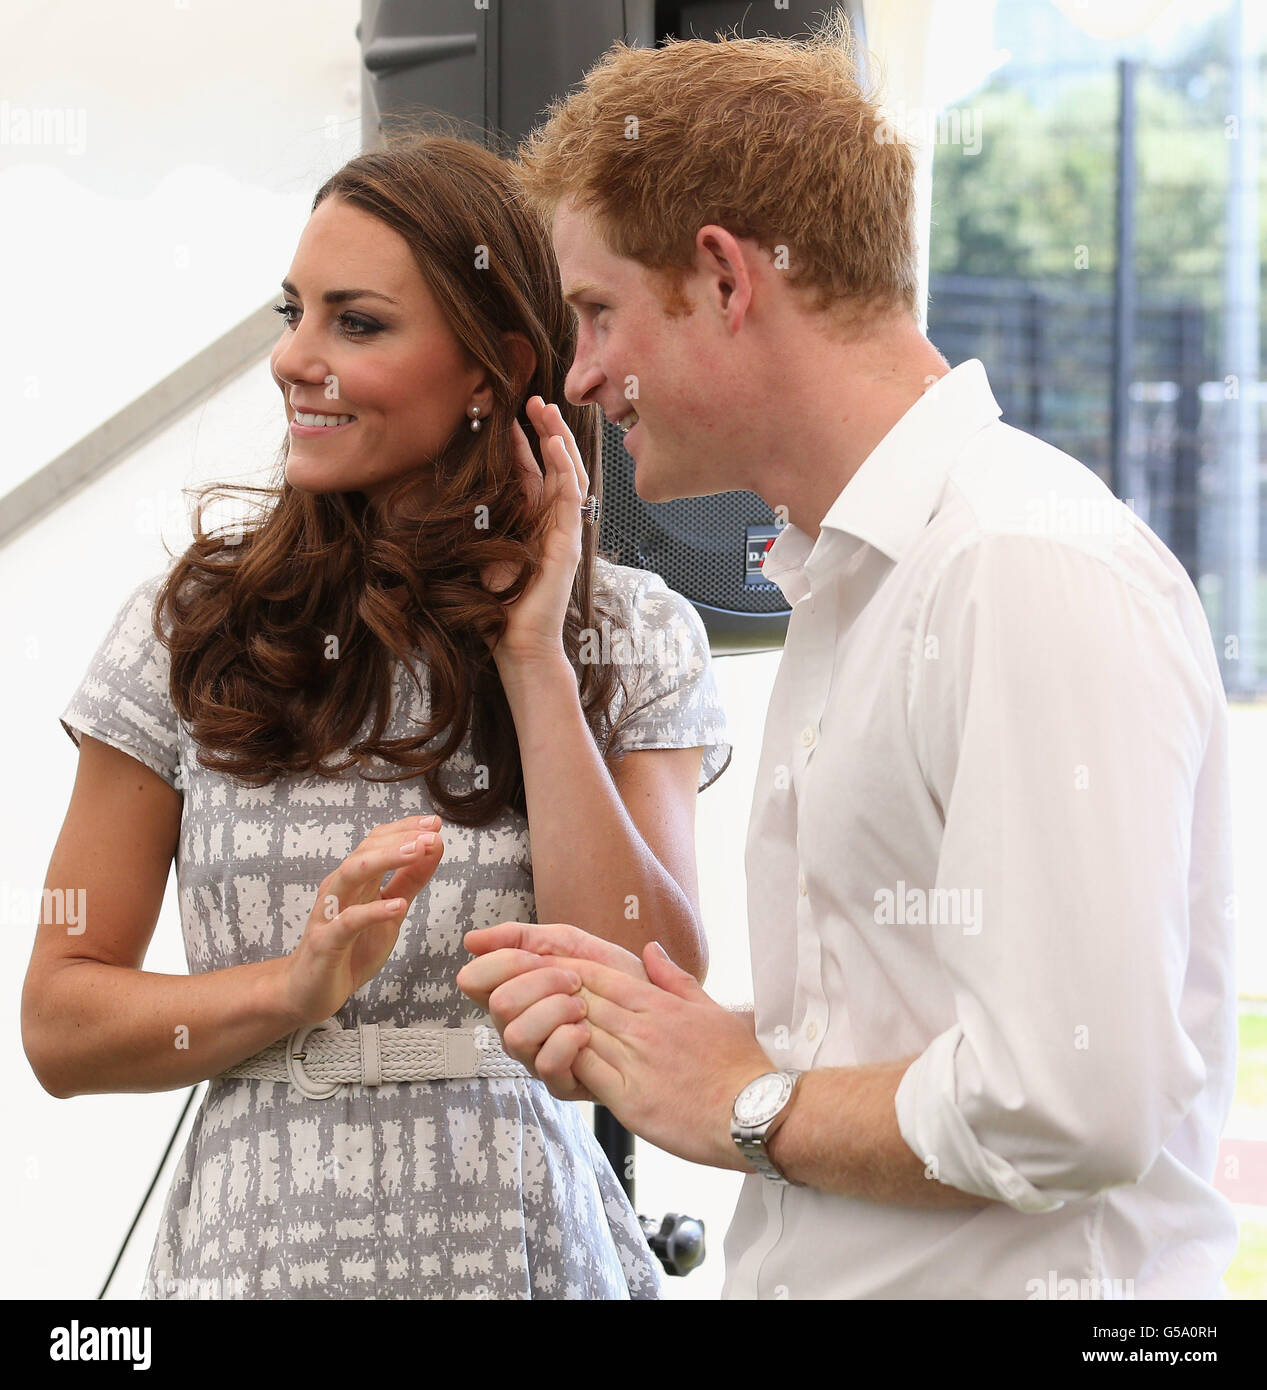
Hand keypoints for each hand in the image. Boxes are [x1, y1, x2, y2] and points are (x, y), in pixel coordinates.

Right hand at [280, 815, 444, 1026]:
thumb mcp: (388, 911)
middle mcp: (340, 889)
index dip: (404, 830)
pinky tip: (398, 905)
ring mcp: (329, 914)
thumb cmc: (349, 949)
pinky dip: (373, 911)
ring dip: (386, 860)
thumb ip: (409, 881)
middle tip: (430, 833)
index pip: (376, 843)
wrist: (308, 992)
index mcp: (355, 880)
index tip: (433, 823)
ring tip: (418, 852)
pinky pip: (348, 922)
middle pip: (365, 852)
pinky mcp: (325, 943)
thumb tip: (434, 846)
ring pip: (351, 875)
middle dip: (399, 839)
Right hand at [456, 921, 646, 1100]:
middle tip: (574, 982)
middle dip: (542, 983)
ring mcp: (534, 1057)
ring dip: (555, 1011)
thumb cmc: (610, 976)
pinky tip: (587, 1031)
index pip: (473, 980)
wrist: (654, 1006)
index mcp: (511, 994)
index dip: (504, 963)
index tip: (540, 958)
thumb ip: (521, 937)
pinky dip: (568, 1039)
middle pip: (498, 1004)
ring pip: (515, 1036)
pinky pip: (545, 1064)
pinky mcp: (560, 1083)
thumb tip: (470, 940)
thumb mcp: (569, 944)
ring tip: (583, 1008)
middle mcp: (514, 1028)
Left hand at [479, 396, 589, 666]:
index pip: (532, 474)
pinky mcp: (569, 543)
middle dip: (546, 430)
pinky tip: (553, 443)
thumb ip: (478, 527)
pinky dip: (564, 467)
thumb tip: (448, 500)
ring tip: (545, 409)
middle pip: (555, 466)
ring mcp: (565, 532)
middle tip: (532, 398)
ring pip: (569, 473)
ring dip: (558, 439)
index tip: (509, 416)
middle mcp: (554, 525)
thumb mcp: (480, 555)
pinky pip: (571, 497)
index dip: (524, 443)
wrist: (516, 644)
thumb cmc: (497, 609)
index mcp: (534, 525)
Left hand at [488, 940, 775, 1168]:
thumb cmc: (737, 1066)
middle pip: (579, 996)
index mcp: (659, 1003)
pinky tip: (540, 1054)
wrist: (755, 1113)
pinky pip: (586, 1070)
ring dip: (544, 1021)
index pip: (599, 973)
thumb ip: (675, 979)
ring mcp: (635, 1059)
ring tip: (512, 1014)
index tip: (532, 958)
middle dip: (540, 986)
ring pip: (576, 1029)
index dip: (561, 965)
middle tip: (504, 977)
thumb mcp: (710, 1009)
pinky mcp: (630, 1096)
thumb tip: (651, 950)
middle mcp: (643, 1025)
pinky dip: (561, 1059)